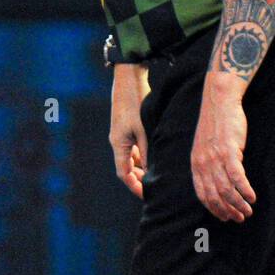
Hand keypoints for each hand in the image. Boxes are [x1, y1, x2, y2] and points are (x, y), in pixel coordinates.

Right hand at [110, 64, 148, 199]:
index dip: (135, 186)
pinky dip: (142, 154)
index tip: (147, 195)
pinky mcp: (127, 126)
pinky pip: (133, 147)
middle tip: (155, 186)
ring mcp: (121, 133)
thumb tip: (152, 171)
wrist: (128, 78)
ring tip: (157, 173)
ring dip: (142, 167)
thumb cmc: (135, 102)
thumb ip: (147, 151)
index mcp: (118, 144)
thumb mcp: (144, 129)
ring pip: (131, 157)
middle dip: (139, 179)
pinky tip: (154, 155)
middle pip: (126, 167)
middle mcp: (117, 141)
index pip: (123, 174)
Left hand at [191, 76, 255, 221]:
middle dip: (227, 211)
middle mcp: (203, 163)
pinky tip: (252, 197)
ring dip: (238, 204)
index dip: (214, 209)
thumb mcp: (204, 146)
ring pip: (226, 190)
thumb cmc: (215, 123)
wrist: (219, 100)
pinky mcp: (229, 151)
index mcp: (195, 163)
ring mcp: (215, 158)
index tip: (225, 217)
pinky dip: (245, 191)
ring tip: (248, 211)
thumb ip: (207, 164)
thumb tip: (216, 182)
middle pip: (214, 196)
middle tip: (239, 217)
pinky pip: (237, 178)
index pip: (202, 194)